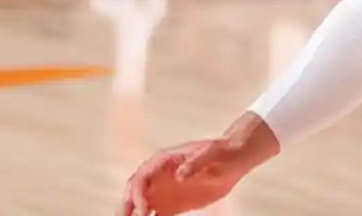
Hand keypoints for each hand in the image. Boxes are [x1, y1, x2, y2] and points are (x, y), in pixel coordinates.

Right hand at [119, 139, 242, 215]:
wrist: (234, 160)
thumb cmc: (223, 151)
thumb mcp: (212, 152)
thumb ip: (195, 163)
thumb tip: (179, 175)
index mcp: (163, 161)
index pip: (141, 179)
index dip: (138, 196)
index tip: (144, 212)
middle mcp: (158, 177)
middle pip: (134, 193)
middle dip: (127, 208)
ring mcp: (163, 191)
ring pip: (140, 206)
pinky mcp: (172, 205)